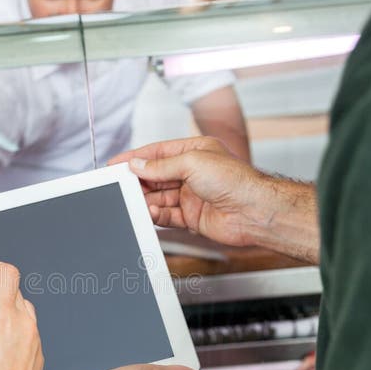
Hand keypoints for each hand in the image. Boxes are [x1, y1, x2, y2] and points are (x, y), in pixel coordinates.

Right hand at [110, 136, 271, 247]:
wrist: (254, 211)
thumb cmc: (235, 180)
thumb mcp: (192, 162)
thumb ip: (161, 165)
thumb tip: (139, 164)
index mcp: (194, 152)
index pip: (157, 152)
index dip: (136, 157)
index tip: (116, 163)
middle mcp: (193, 173)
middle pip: (156, 176)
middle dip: (139, 180)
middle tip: (121, 185)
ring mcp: (192, 196)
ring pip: (159, 197)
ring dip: (147, 199)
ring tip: (134, 201)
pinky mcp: (192, 217)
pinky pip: (167, 215)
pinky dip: (157, 214)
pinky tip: (150, 212)